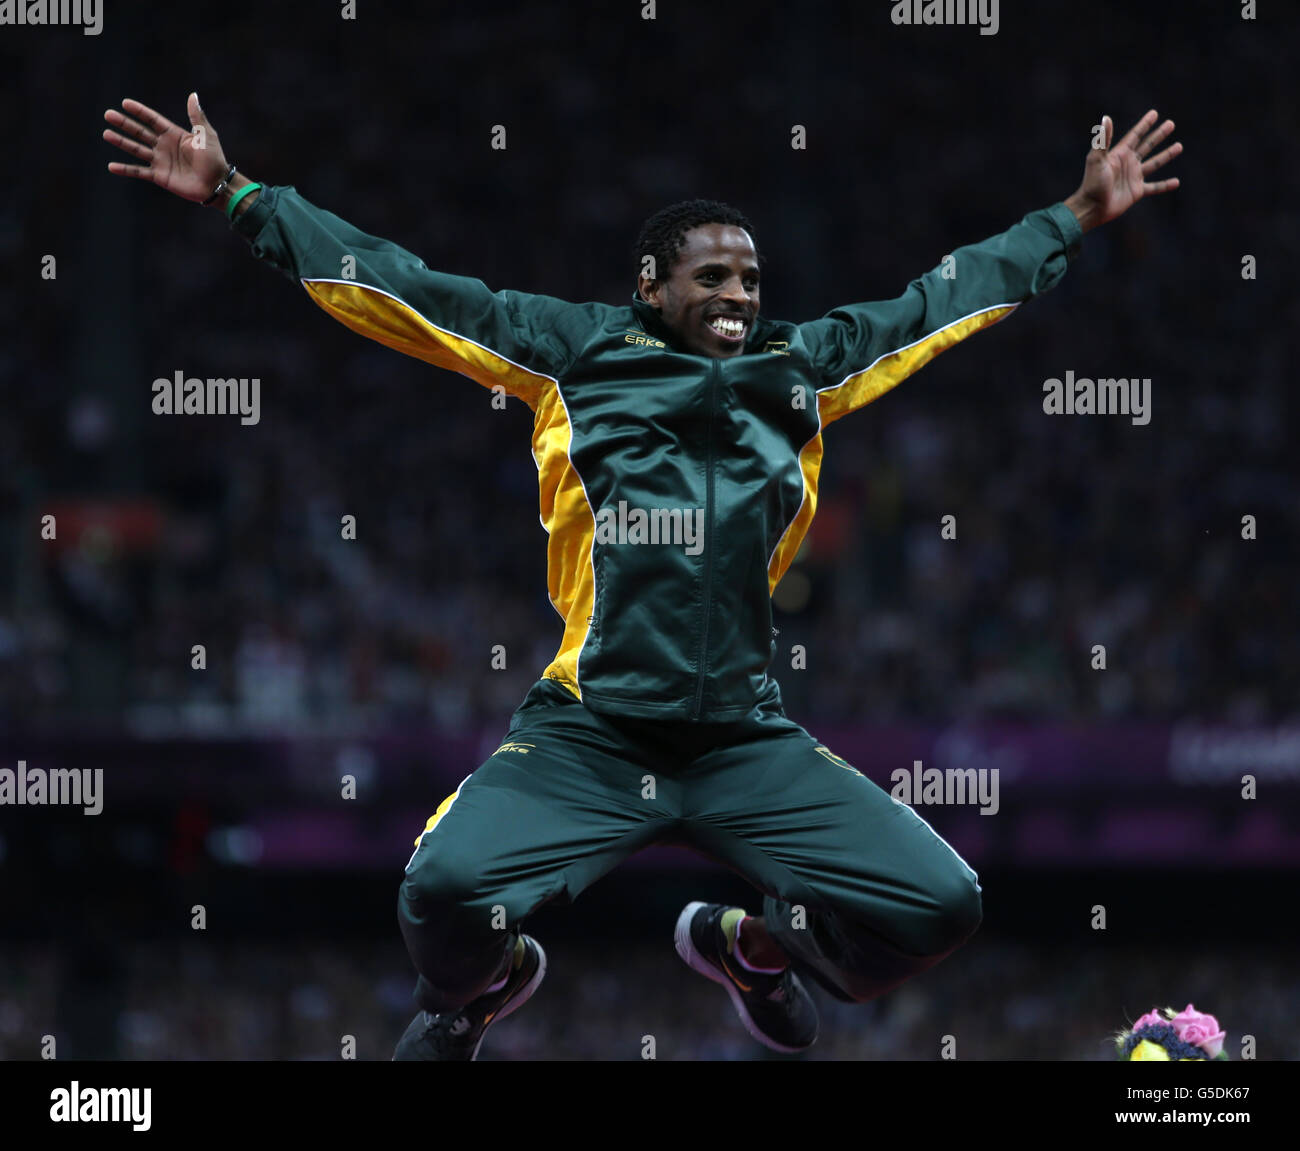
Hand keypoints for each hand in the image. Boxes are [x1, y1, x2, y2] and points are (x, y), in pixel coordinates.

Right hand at [103, 93, 229, 203]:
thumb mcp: (206, 135)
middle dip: (125, 124)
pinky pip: (139, 172)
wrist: (216, 184)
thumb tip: (193, 95)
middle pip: (140, 132)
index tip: (125, 103)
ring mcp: (161, 161)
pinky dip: (126, 170)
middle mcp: (164, 146)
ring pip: (137, 149)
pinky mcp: (160, 176)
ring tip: (106, 134)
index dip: (140, 112)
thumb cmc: (214, 159)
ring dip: (121, 142)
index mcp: (174, 134)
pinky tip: (112, 166)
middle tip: (108, 115)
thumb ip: (197, 116)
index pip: (153, 120)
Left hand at [1064, 110, 1181, 232]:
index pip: (1135, 136)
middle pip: (1147, 146)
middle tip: (1171, 124)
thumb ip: (1103, 140)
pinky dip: (1165, 185)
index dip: (1144, 124)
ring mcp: (1133, 177)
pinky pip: (1154, 187)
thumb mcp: (1096, 159)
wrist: (1091, 208)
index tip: (1154, 113)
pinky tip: (1176, 182)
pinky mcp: (1136, 192)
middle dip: (1158, 135)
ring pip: (1154, 163)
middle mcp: (1128, 164)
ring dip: (1166, 155)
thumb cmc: (1092, 183)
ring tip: (1179, 146)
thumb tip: (1106, 118)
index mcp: (1120, 154)